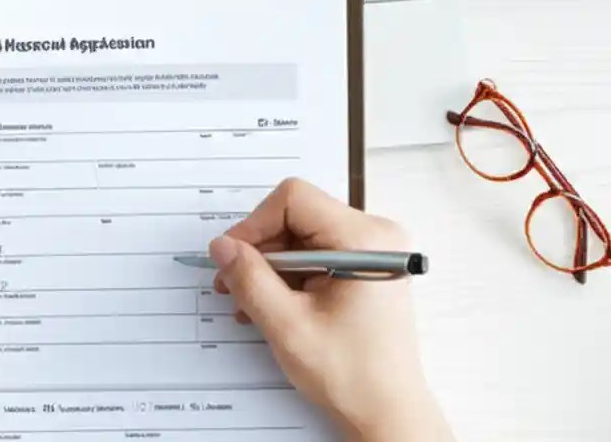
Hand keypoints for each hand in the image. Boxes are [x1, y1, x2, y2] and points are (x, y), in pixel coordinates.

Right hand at [208, 178, 452, 441]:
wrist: (388, 411)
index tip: (233, 256)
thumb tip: (222, 246)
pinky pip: (318, 253)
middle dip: (261, 249)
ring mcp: (374, 251)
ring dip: (272, 266)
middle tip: (234, 284)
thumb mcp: (287, 325)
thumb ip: (250, 279)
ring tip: (251, 303)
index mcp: (365, 240)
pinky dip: (291, 275)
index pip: (294, 199)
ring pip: (304, 235)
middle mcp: (376, 236)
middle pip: (298, 215)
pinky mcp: (367, 267)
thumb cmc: (352, 375)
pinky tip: (274, 304)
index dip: (255, 224)